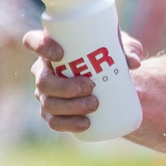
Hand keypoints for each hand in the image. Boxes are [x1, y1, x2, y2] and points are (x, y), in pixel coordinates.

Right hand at [25, 30, 144, 134]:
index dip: (39, 46)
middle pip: (43, 81)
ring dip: (70, 107)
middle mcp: (43, 71)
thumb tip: (133, 62)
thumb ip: (129, 48)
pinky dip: (69, 124)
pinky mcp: (54, 113)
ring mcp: (46, 94)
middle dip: (65, 87)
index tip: (60, 53)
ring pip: (48, 103)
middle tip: (90, 87)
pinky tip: (85, 123)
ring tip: (94, 105)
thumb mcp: (121, 47)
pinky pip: (54, 122)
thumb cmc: (110, 55)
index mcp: (51, 47)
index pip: (32, 41)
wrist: (113, 82)